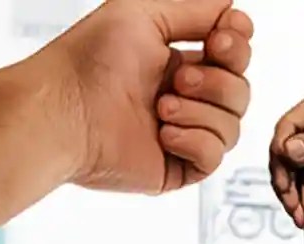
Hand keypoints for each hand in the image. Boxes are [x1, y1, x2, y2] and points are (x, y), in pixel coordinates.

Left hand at [37, 0, 252, 193]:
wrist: (63, 112)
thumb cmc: (88, 60)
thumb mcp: (143, 12)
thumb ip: (196, 8)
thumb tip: (233, 10)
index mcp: (176, 62)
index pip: (234, 57)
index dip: (236, 47)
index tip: (219, 39)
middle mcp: (183, 98)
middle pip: (240, 91)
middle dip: (217, 82)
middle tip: (178, 80)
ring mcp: (183, 134)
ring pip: (233, 125)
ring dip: (201, 112)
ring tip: (161, 109)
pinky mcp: (178, 168)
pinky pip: (215, 157)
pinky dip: (196, 141)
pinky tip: (164, 134)